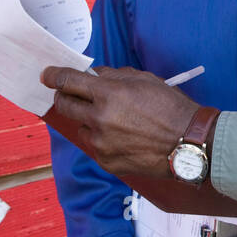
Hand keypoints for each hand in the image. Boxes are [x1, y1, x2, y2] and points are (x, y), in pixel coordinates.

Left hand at [41, 66, 200, 178]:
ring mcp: (101, 143)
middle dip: (65, 96)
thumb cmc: (172, 108)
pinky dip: (103, 139)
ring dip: (90, 119)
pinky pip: (95, 146)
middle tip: (73, 94)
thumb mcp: (146, 80)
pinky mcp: (106, 161)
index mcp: (109, 95)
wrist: (189, 144)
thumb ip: (115, 76)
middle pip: (65, 105)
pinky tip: (124, 137)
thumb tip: (94, 76)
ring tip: (115, 121)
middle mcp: (99, 119)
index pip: (68, 81)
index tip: (47, 75)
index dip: (54, 76)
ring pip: (82, 126)